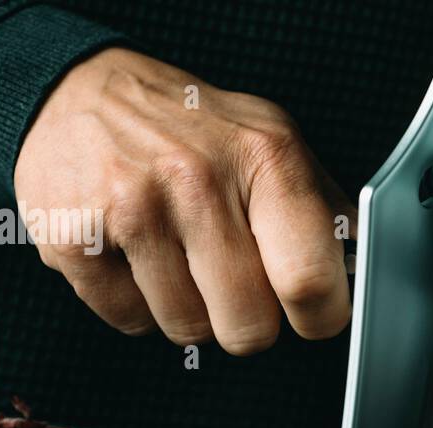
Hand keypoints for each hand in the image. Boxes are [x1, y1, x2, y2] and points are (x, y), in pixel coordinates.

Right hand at [14, 47, 354, 352]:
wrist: (78, 92)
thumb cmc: (188, 128)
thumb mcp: (270, 141)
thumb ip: (322, 207)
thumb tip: (357, 273)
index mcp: (265, 157)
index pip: (310, 280)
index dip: (318, 316)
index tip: (311, 313)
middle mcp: (199, 179)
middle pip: (249, 326)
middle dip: (248, 322)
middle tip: (235, 286)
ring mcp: (133, 208)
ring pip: (189, 331)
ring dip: (190, 311)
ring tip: (180, 258)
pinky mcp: (75, 238)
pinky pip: (129, 321)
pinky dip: (136, 304)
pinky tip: (136, 258)